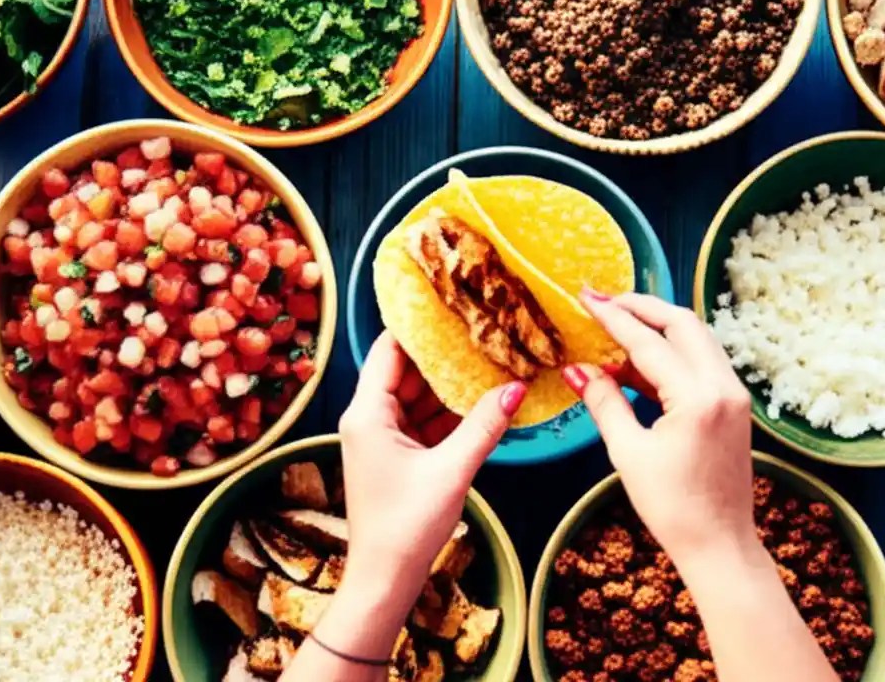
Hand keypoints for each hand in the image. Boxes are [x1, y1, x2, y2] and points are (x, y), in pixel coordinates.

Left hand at [329, 332, 525, 650]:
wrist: (385, 580)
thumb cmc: (407, 526)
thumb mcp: (452, 470)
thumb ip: (484, 425)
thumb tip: (517, 387)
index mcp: (367, 413)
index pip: (390, 349)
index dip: (419, 325)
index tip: (452, 304)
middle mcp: (368, 418)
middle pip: (406, 370)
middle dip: (444, 354)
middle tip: (482, 329)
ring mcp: (380, 437)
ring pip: (417, 396)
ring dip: (449, 384)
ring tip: (489, 359)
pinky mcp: (395, 455)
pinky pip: (422, 420)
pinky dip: (448, 411)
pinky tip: (480, 401)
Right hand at [563, 292, 838, 681]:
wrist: (720, 544)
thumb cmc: (673, 508)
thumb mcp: (629, 453)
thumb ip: (605, 402)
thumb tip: (577, 370)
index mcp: (698, 397)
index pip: (649, 341)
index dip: (614, 317)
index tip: (587, 297)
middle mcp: (724, 386)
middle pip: (683, 323)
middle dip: (642, 307)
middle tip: (605, 302)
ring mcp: (734, 395)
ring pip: (696, 339)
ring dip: (657, 329)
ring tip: (615, 330)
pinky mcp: (734, 406)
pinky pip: (701, 363)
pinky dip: (670, 356)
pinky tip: (635, 366)